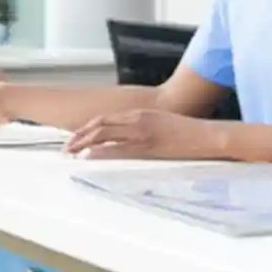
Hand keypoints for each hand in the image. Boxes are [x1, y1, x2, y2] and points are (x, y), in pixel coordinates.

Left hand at [65, 109, 223, 160]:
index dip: (86, 128)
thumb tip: (123, 138)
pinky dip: (102, 152)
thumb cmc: (185, 132)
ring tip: (71, 153)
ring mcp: (142, 132)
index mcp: (139, 113)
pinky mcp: (148, 146)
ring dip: (85, 144)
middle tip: (66, 148)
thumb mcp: (158, 123)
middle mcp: (137, 119)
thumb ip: (139, 127)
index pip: (104, 119)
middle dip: (79, 137)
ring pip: (105, 135)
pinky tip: (90, 157)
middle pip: (100, 125)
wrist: (205, 136)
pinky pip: (119, 149)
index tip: (74, 138)